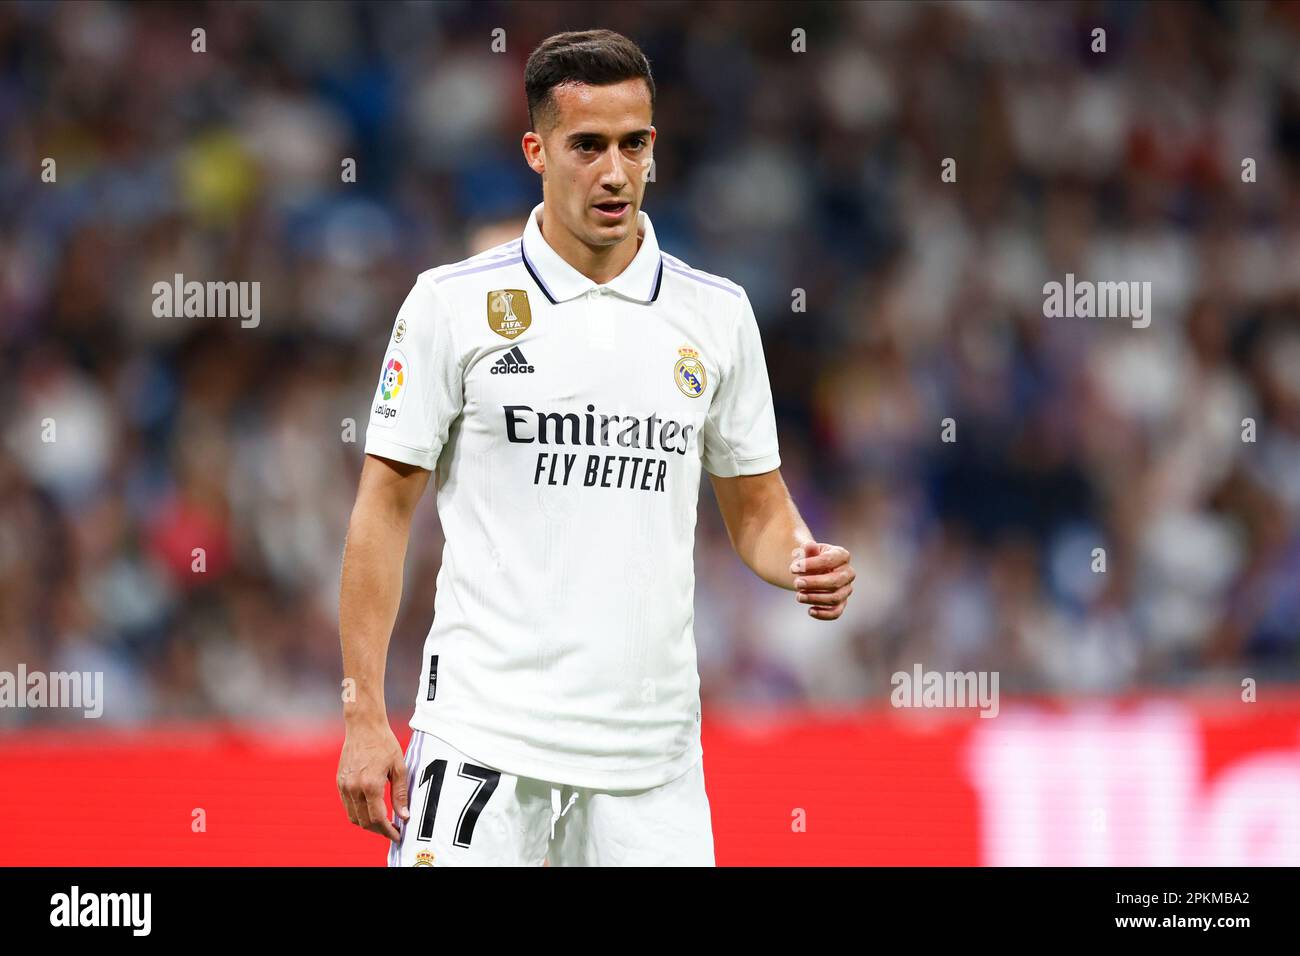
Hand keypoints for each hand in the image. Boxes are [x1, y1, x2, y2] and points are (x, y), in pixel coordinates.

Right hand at [337, 717, 408, 841]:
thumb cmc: (384, 743)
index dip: (388, 831)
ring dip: (367, 824)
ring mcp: (344, 786)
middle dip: (379, 831)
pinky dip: (358, 813)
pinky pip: (347, 806)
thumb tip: (404, 816)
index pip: (378, 819)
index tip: (397, 836)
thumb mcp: (399, 767)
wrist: (364, 726)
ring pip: (353, 817)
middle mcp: (354, 788)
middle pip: (364, 822)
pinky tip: (370, 809)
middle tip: (392, 830)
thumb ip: (400, 794)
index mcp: (370, 785)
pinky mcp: (339, 782)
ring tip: (382, 822)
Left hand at [790, 540, 854, 620]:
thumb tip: (808, 545)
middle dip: (814, 583)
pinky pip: (836, 612)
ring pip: (835, 598)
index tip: (793, 568)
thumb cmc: (810, 559)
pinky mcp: (841, 603)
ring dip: (815, 598)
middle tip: (796, 583)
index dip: (810, 565)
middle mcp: (848, 573)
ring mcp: (846, 589)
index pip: (829, 560)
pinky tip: (810, 611)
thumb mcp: (808, 551)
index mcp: (842, 555)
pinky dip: (824, 614)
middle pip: (835, 581)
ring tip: (799, 596)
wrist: (812, 571)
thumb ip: (808, 549)